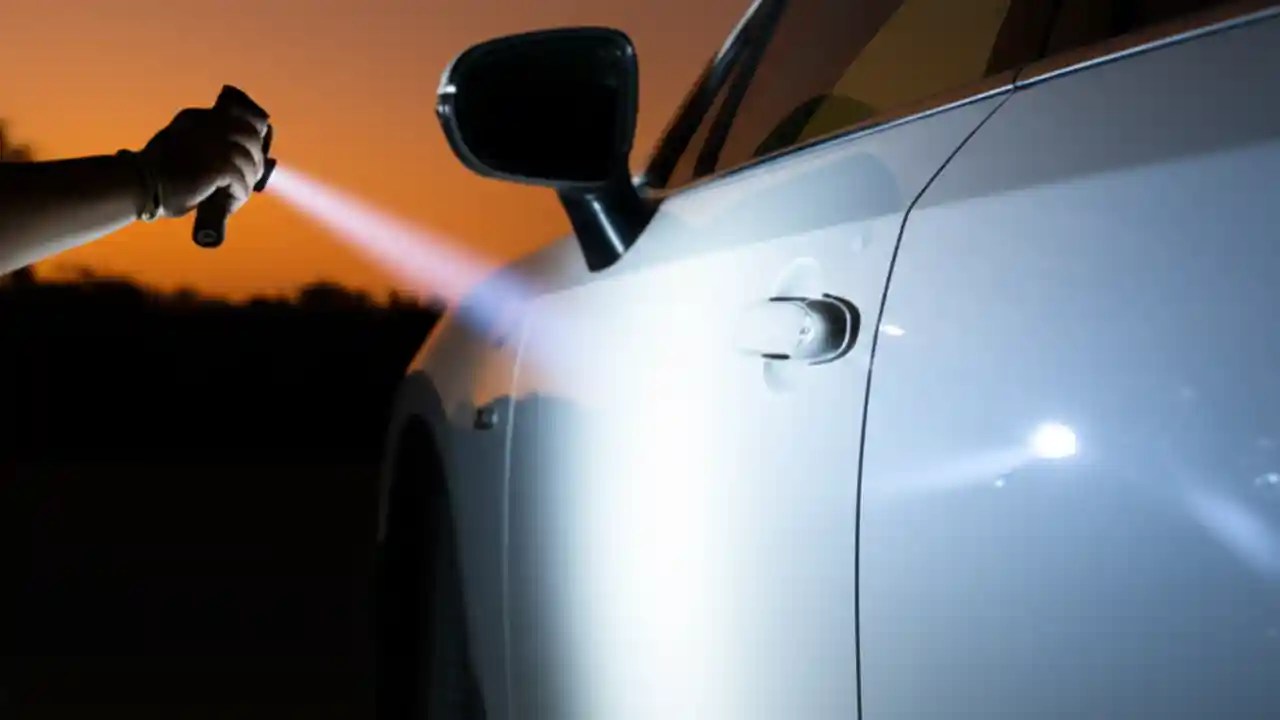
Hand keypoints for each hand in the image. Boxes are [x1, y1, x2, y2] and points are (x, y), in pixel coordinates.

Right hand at [139, 99, 268, 218]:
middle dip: (254, 160)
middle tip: (243, 180)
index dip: (256, 128)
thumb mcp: (186, 149)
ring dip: (245, 182)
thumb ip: (212, 144)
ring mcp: (214, 143)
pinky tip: (226, 201)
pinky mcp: (218, 165)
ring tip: (231, 194)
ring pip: (250, 161)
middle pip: (250, 136)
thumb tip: (250, 153)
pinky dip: (238, 194)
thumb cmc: (161, 176)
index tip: (258, 145)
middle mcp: (208, 123)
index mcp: (199, 117)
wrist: (138, 186)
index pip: (242, 113)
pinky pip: (241, 180)